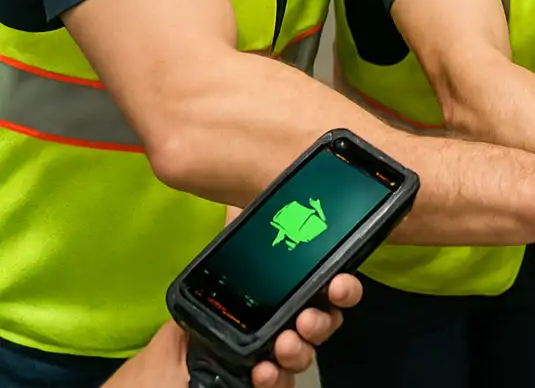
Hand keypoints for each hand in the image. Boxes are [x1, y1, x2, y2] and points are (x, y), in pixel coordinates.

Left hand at [124, 275, 361, 387]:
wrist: (152, 386)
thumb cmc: (175, 339)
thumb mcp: (201, 290)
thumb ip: (229, 254)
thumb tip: (233, 206)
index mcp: (274, 301)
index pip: (318, 290)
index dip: (338, 286)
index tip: (340, 281)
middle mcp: (280, 331)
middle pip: (321, 323)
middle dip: (323, 319)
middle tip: (309, 316)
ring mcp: (272, 364)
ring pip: (305, 354)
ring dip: (301, 348)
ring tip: (284, 344)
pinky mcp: (262, 387)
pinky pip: (282, 384)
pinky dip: (277, 378)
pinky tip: (264, 372)